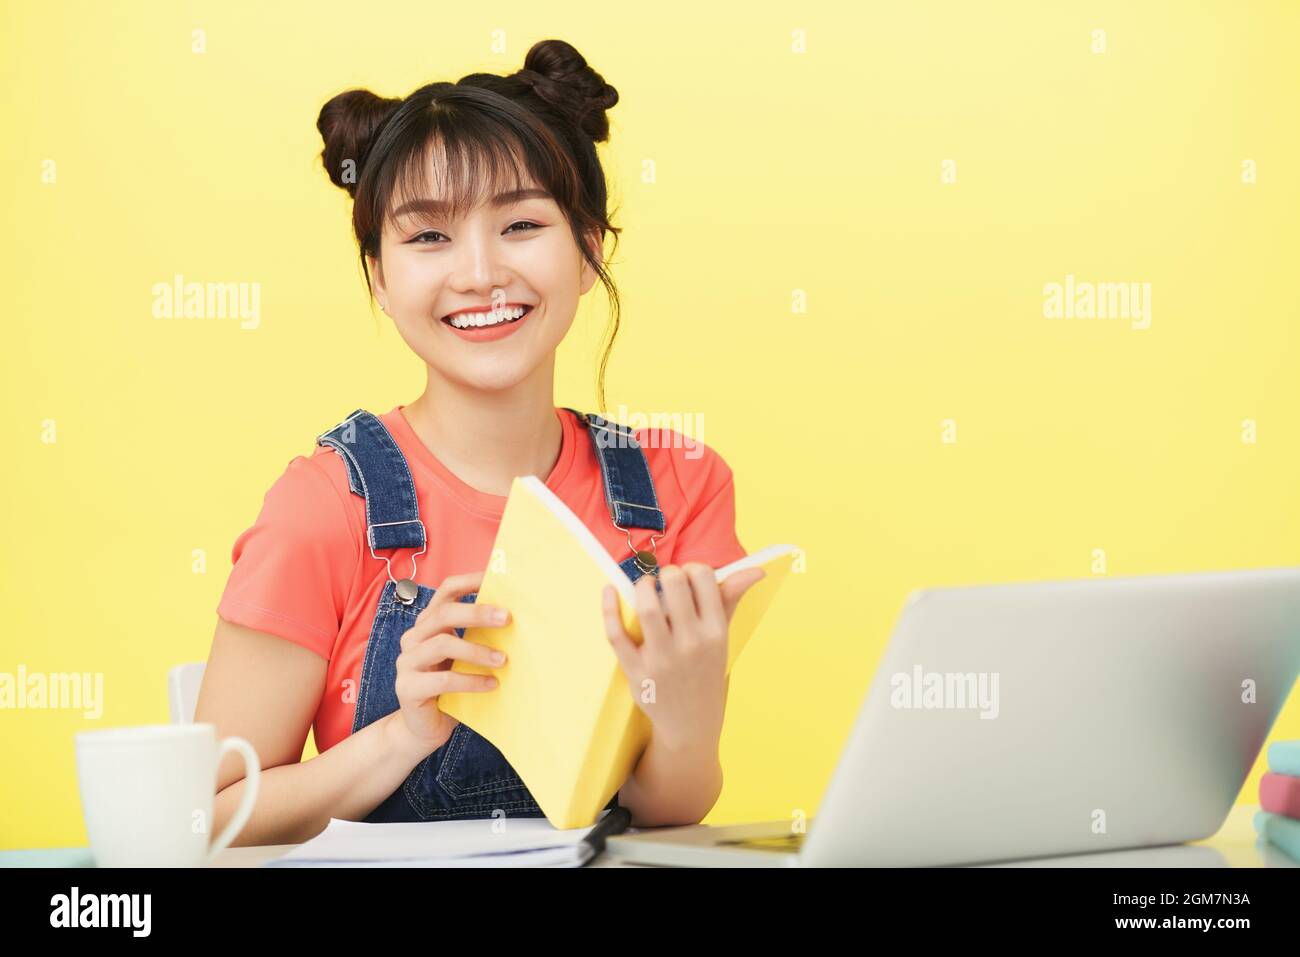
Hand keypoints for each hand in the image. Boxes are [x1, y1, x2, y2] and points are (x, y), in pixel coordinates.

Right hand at [393, 571, 510, 752]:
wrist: (423, 728)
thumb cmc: (451, 688)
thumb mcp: (465, 658)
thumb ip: (478, 637)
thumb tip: (515, 618)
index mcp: (429, 624)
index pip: (446, 591)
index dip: (470, 581)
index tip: (496, 578)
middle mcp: (414, 637)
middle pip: (444, 614)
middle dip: (478, 613)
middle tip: (508, 618)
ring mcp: (407, 662)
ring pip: (443, 644)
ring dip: (477, 651)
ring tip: (503, 660)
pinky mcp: (407, 688)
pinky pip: (443, 679)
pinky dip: (471, 680)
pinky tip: (491, 684)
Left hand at [601, 562, 764, 747]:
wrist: (692, 721)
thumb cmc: (706, 669)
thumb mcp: (721, 636)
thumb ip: (731, 598)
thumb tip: (756, 570)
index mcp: (716, 631)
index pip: (704, 577)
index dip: (693, 568)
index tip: (687, 578)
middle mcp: (691, 643)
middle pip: (674, 584)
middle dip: (666, 573)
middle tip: (664, 583)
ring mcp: (662, 659)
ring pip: (646, 606)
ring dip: (641, 585)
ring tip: (644, 587)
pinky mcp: (636, 671)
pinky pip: (616, 634)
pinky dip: (609, 608)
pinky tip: (609, 590)